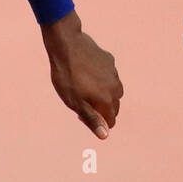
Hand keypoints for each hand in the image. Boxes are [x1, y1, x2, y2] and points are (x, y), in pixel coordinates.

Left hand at [42, 10, 122, 138]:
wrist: (66, 45)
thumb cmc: (67, 76)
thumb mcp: (75, 102)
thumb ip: (91, 119)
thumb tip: (105, 136)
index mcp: (108, 100)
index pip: (111, 121)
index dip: (97, 123)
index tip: (81, 115)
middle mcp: (115, 87)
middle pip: (114, 106)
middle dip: (101, 109)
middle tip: (81, 102)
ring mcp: (114, 72)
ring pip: (113, 90)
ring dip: (103, 94)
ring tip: (84, 89)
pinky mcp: (109, 60)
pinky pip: (108, 75)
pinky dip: (101, 78)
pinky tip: (86, 73)